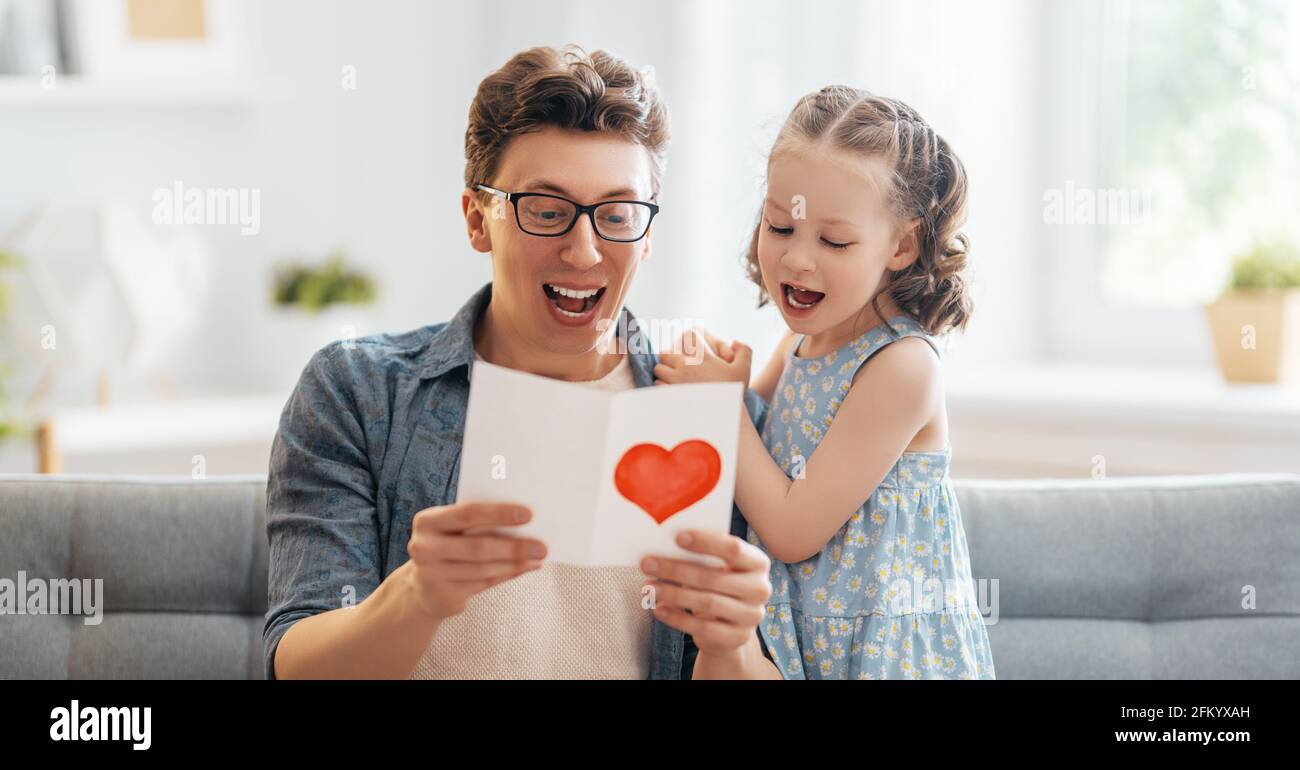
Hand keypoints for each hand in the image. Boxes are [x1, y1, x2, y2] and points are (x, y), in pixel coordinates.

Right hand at [405, 502, 545, 620]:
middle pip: (478, 546)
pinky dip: (509, 574)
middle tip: (542, 546)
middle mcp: (424, 548)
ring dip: (516, 563)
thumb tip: (526, 520)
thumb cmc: (448, 546)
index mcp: (427, 521)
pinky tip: (526, 567)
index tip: (528, 515)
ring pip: (484, 568)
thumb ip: (479, 523)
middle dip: (514, 546)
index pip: (468, 513)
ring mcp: (431, 574)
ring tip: (538, 557)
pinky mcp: (444, 595)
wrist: (424, 586)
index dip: (499, 514)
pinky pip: (484, 582)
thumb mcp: (453, 529)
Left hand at [641, 530, 770, 658]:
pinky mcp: (737, 637)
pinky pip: (703, 628)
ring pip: (707, 602)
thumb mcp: (719, 567)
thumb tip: (665, 543)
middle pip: (714, 577)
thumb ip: (703, 555)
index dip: (705, 542)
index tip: (677, 537)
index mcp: (758, 562)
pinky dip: (678, 618)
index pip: (734, 548)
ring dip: (673, 594)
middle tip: (647, 563)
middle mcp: (760, 589)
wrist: (731, 625)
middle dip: (676, 569)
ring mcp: (751, 615)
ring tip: (649, 587)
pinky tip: (658, 609)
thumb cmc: (719, 584)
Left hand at [654, 327, 752, 386]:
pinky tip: (670, 391)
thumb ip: (744, 351)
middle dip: (669, 358)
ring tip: (672, 379)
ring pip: (659, 369)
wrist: (724, 418)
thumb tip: (734, 341)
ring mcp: (675, 380)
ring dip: (663, 373)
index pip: (686, 338)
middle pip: (666, 353)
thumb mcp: (743, 370)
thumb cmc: (733, 394)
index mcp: (701, 357)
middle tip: (675, 365)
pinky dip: (662, 387)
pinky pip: (657, 385)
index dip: (686, 342)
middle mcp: (686, 366)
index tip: (688, 351)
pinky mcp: (668, 395)